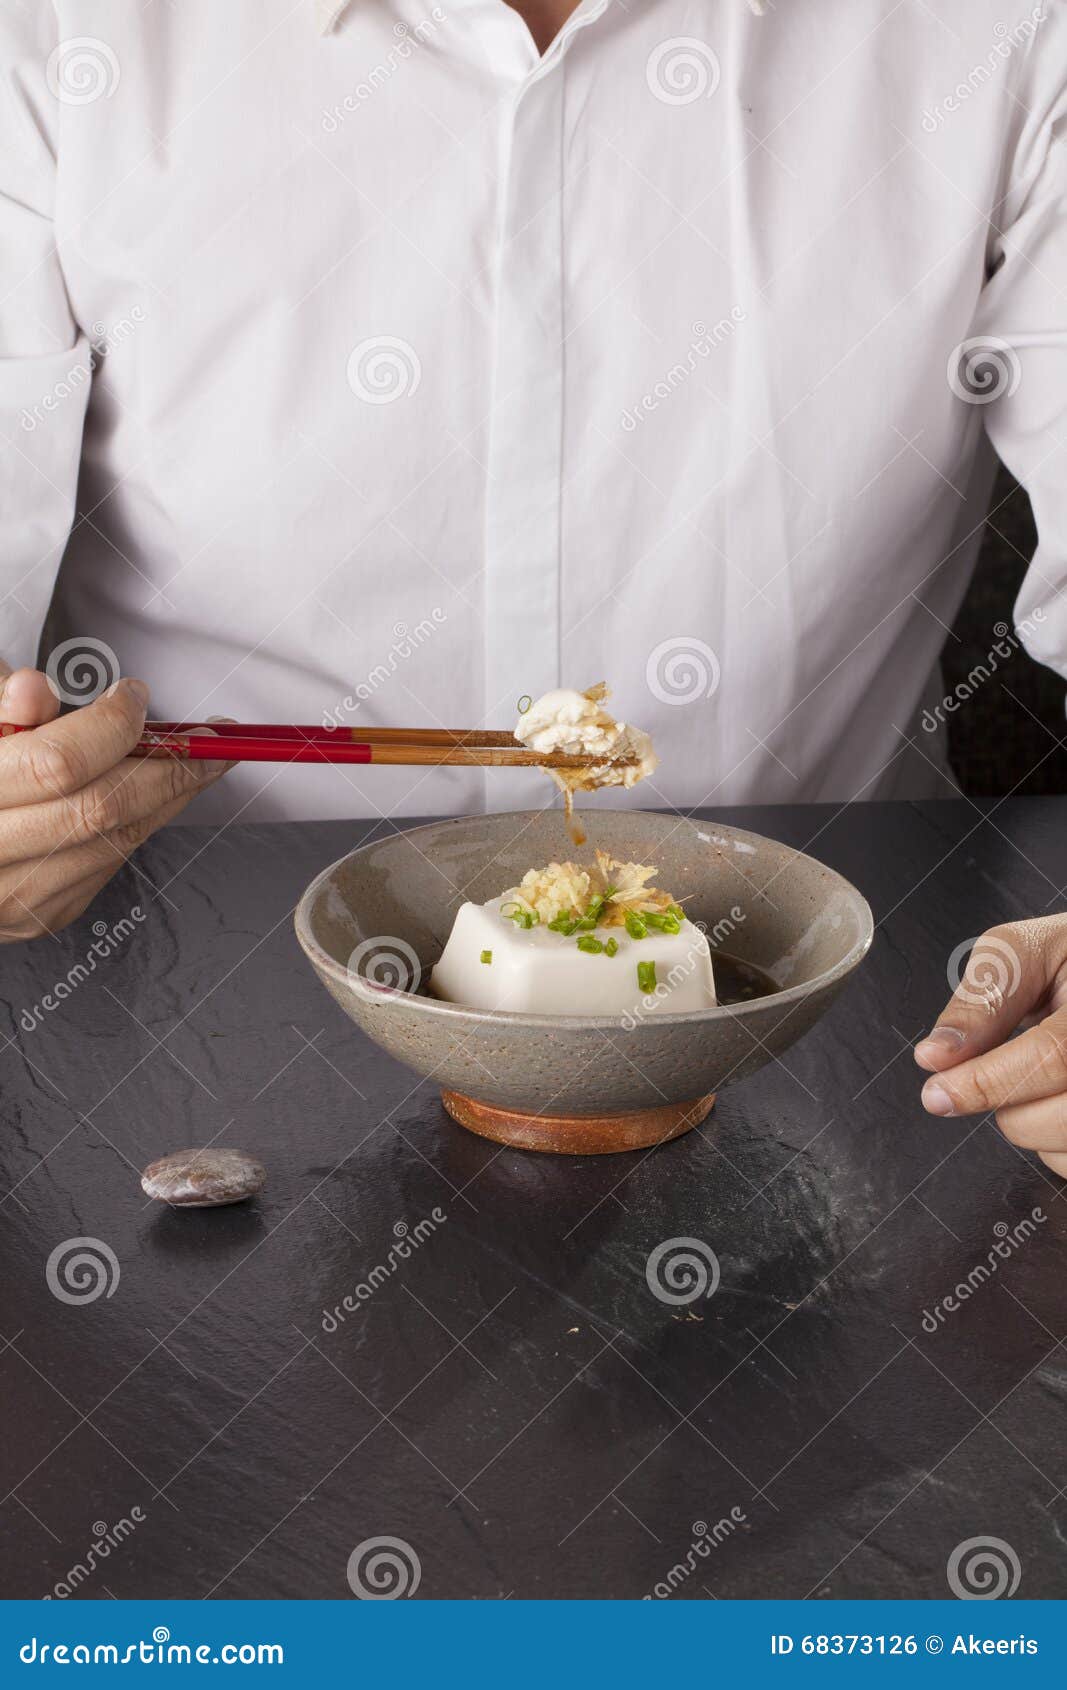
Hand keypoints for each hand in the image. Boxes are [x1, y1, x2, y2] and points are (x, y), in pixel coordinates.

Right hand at [0, 662, 230, 941]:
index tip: (132, 696)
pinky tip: (152, 795)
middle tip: (210, 738)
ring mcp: (14, 898)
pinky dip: (139, 824)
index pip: (56, 764)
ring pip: (115, 842)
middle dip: (169, 767)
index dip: (108, 726)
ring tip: (199, 762)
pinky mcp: (42, 916)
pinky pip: (109, 865)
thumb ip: (0, 704)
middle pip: (101, 810)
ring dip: (169, 797)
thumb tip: (34, 690)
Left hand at [915, 916, 1066, 1176]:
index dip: (990, 1081)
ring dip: (1035, 1126)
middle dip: (1010, 1106)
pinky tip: (1062, 1100)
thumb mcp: (1024, 952)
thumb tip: (936, 1056)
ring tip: (1046, 1077)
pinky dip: (1056, 1144)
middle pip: (1065, 1117)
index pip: (1056, 1056)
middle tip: (1004, 1069)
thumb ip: (984, 1000)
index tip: (938, 1093)